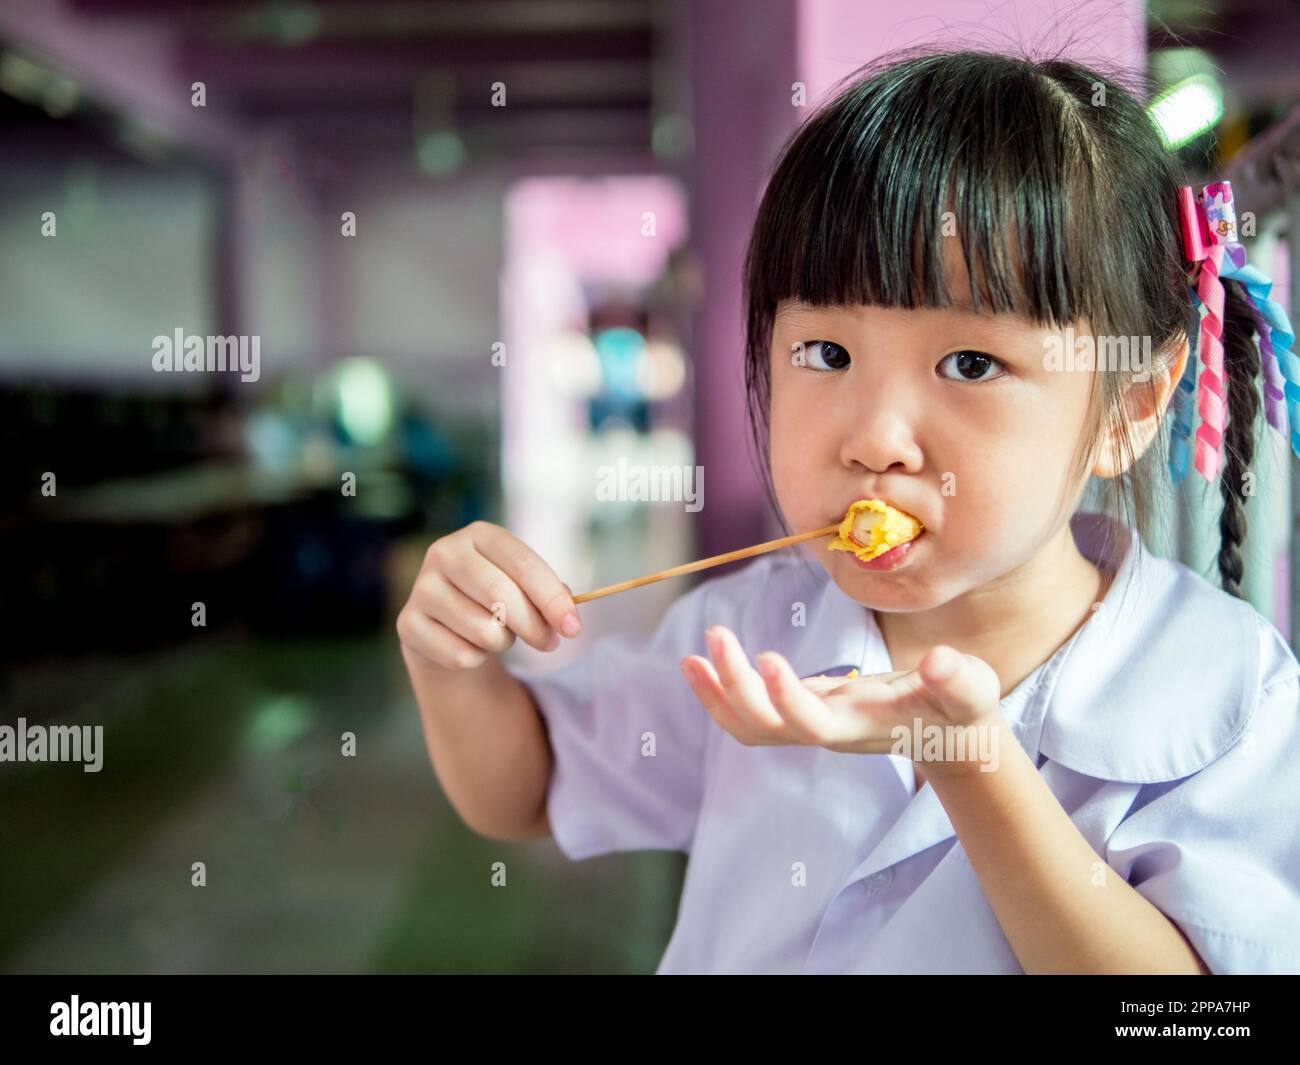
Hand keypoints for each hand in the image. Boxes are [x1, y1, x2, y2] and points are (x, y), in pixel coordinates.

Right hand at [396, 521, 580, 669]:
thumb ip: (548, 595)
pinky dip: (477, 659)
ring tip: (498, 634)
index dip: (552, 598)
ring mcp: (421, 587)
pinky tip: (469, 645)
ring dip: (503, 642)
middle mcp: (444, 552)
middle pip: (502, 595)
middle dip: (535, 627)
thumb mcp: (523, 587)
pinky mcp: (408, 623)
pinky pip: (461, 655)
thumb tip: (567, 615)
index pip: (522, 563)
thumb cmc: (494, 600)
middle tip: (550, 643)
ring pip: (483, 630)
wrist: (445, 625)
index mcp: (479, 534)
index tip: (574, 627)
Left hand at [681, 625, 1003, 766]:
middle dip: (736, 686)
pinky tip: (701, 662)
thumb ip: (958, 679)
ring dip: (717, 695)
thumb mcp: (971, 689)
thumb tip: (942, 662)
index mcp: (862, 727)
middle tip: (716, 635)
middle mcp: (829, 732)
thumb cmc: (962, 709)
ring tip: (690, 658)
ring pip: (751, 727)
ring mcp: (813, 724)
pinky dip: (723, 691)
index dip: (788, 699)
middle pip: (767, 726)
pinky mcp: (806, 709)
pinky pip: (752, 712)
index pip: (814, 724)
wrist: (953, 738)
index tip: (769, 659)